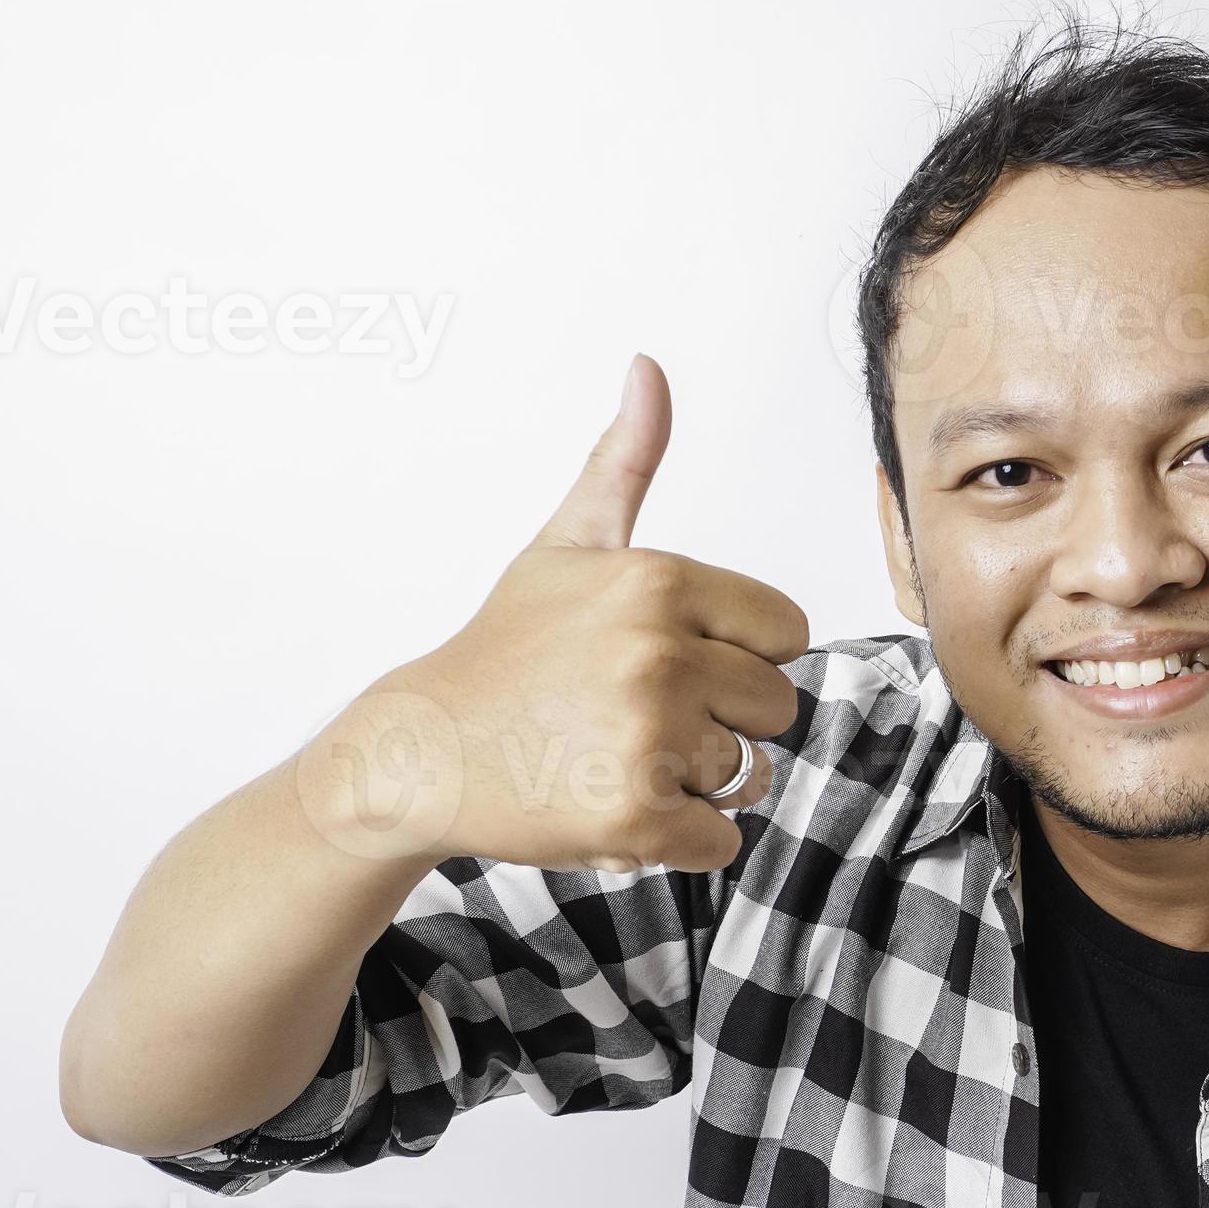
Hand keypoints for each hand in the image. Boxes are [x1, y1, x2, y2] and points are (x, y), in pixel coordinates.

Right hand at [297, 353, 809, 873]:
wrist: (421, 751)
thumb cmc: (505, 650)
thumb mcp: (565, 546)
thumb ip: (624, 463)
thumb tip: (649, 368)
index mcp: (660, 582)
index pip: (787, 634)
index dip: (738, 655)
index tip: (672, 661)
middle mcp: (659, 654)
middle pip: (776, 708)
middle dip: (720, 721)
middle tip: (634, 718)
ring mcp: (648, 738)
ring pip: (750, 775)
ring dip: (695, 782)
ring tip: (615, 758)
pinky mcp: (635, 816)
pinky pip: (722, 839)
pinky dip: (679, 839)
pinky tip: (613, 805)